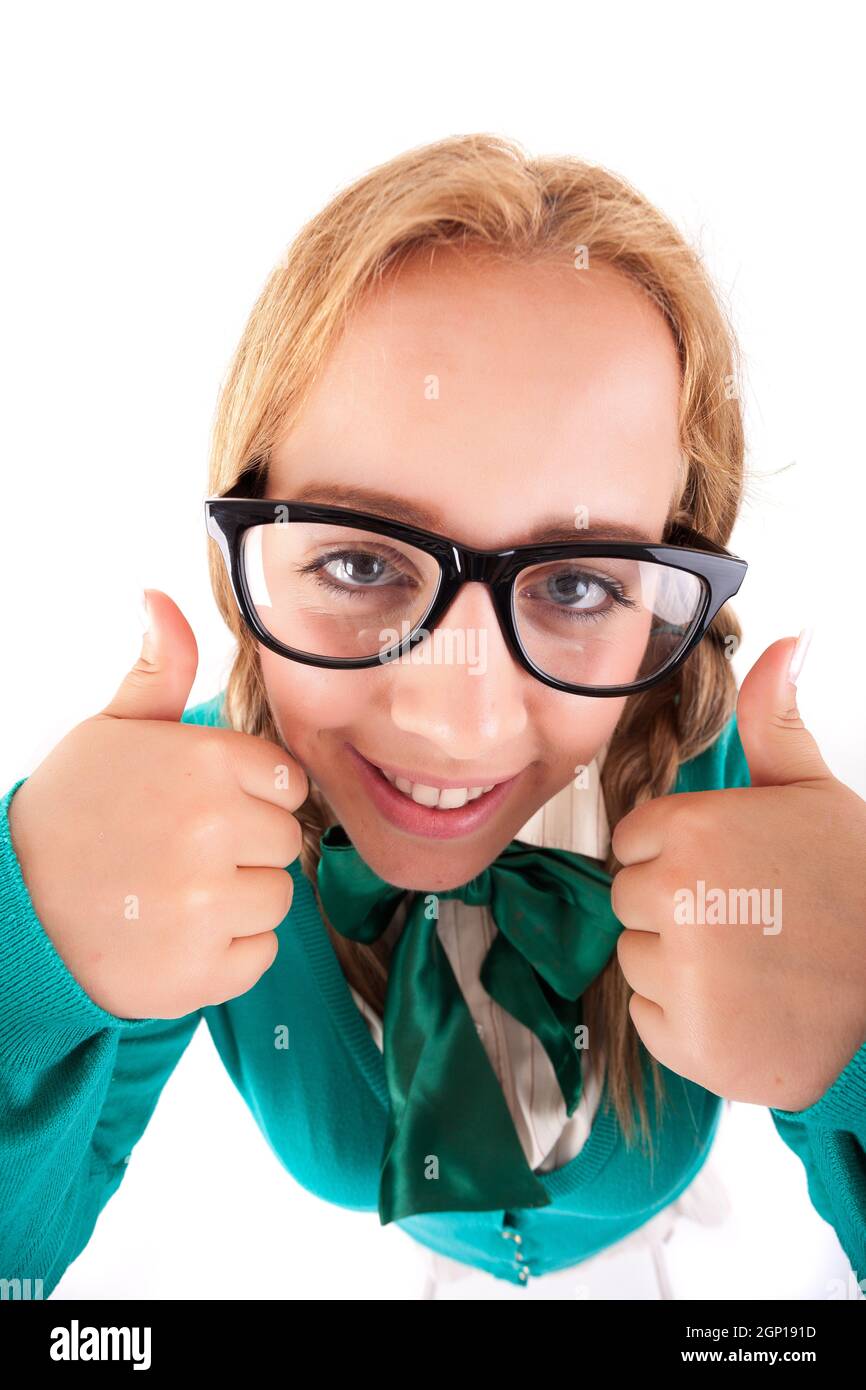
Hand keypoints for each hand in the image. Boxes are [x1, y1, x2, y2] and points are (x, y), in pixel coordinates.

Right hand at [8, 591, 307, 1019]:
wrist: (13, 903)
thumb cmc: (76, 809)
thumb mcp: (113, 728)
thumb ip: (159, 669)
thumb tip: (161, 597)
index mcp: (203, 761)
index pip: (287, 782)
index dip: (250, 797)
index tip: (204, 808)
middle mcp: (210, 829)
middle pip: (285, 843)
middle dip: (244, 850)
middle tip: (179, 854)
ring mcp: (205, 904)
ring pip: (276, 900)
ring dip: (237, 904)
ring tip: (172, 894)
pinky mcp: (198, 971)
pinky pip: (259, 957)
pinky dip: (225, 956)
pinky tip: (173, 935)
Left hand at [611, 635, 865, 1110]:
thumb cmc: (858, 893)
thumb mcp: (815, 792)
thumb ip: (774, 722)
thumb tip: (780, 648)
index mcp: (693, 829)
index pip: (633, 841)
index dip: (677, 856)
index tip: (727, 873)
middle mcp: (675, 897)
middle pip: (629, 899)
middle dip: (676, 910)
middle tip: (747, 920)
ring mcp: (679, 974)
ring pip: (636, 959)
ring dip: (680, 967)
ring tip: (752, 966)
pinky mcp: (686, 1041)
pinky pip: (651, 1019)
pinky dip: (688, 1022)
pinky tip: (744, 1008)